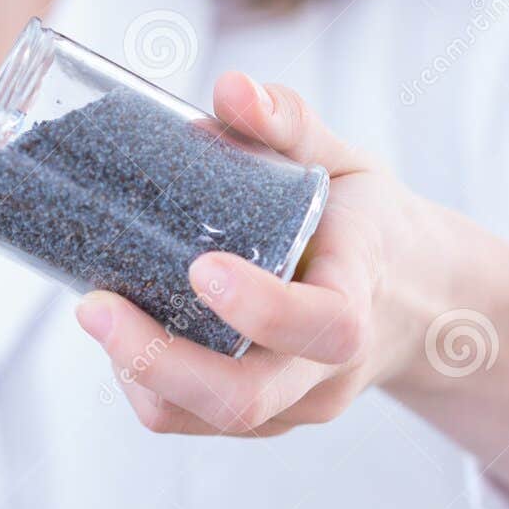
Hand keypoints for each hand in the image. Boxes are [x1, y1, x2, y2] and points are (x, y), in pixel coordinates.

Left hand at [75, 72, 429, 436]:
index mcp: (361, 294)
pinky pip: (201, 422)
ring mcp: (297, 403)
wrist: (415, 300)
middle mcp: (328, 368)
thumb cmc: (369, 222)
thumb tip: (230, 87)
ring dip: (139, 375)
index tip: (202, 269)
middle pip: (247, 398)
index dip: (263, 308)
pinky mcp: (267, 419)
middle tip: (93, 306)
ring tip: (97, 313)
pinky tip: (123, 336)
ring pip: (213, 420)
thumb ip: (290, 122)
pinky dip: (151, 386)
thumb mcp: (345, 161)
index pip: (326, 325)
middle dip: (159, 361)